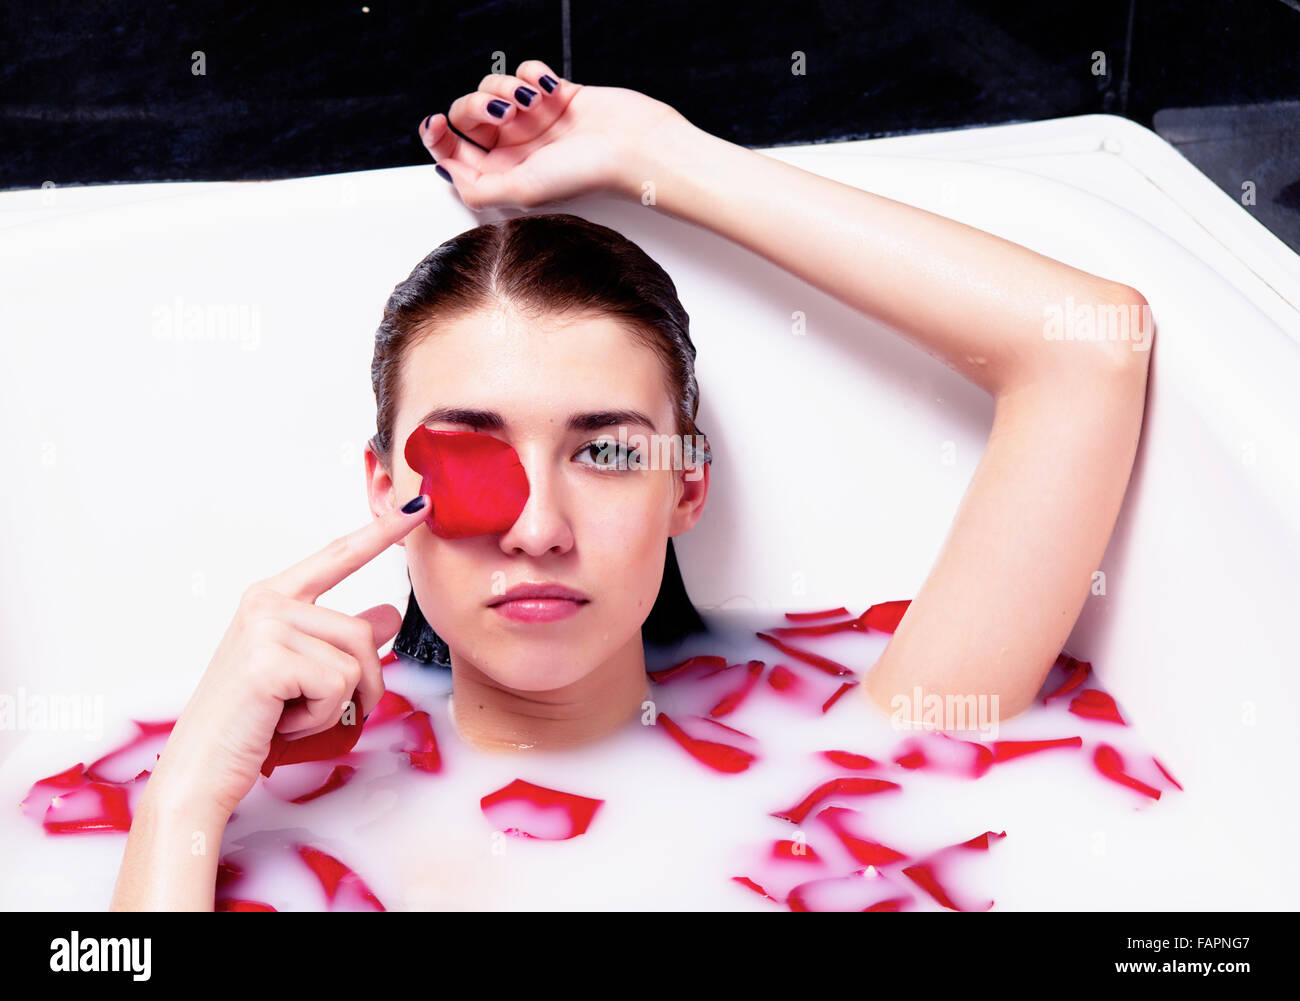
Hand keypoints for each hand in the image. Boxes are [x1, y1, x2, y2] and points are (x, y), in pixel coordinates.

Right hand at [147, 496, 430, 818]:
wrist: (200, 773)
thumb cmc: (249, 725)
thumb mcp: (303, 675)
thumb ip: (343, 640)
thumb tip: (389, 613)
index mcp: (272, 599)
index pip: (339, 556)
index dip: (382, 531)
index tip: (419, 506)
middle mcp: (267, 602)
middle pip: (362, 633)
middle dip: (357, 686)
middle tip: (310, 711)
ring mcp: (265, 626)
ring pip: (356, 662)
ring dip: (336, 706)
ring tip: (289, 715)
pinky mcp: (269, 659)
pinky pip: (339, 687)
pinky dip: (321, 719)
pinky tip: (281, 723)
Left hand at [418, 58, 690, 209]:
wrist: (635, 147)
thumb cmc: (588, 173)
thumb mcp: (523, 191)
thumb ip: (478, 189)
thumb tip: (444, 172)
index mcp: (505, 176)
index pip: (456, 154)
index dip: (438, 138)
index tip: (432, 124)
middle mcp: (517, 149)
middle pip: (469, 115)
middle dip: (477, 106)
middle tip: (501, 113)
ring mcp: (536, 121)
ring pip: (495, 87)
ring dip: (508, 88)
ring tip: (534, 104)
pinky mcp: (555, 95)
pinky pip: (527, 71)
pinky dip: (533, 75)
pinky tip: (551, 91)